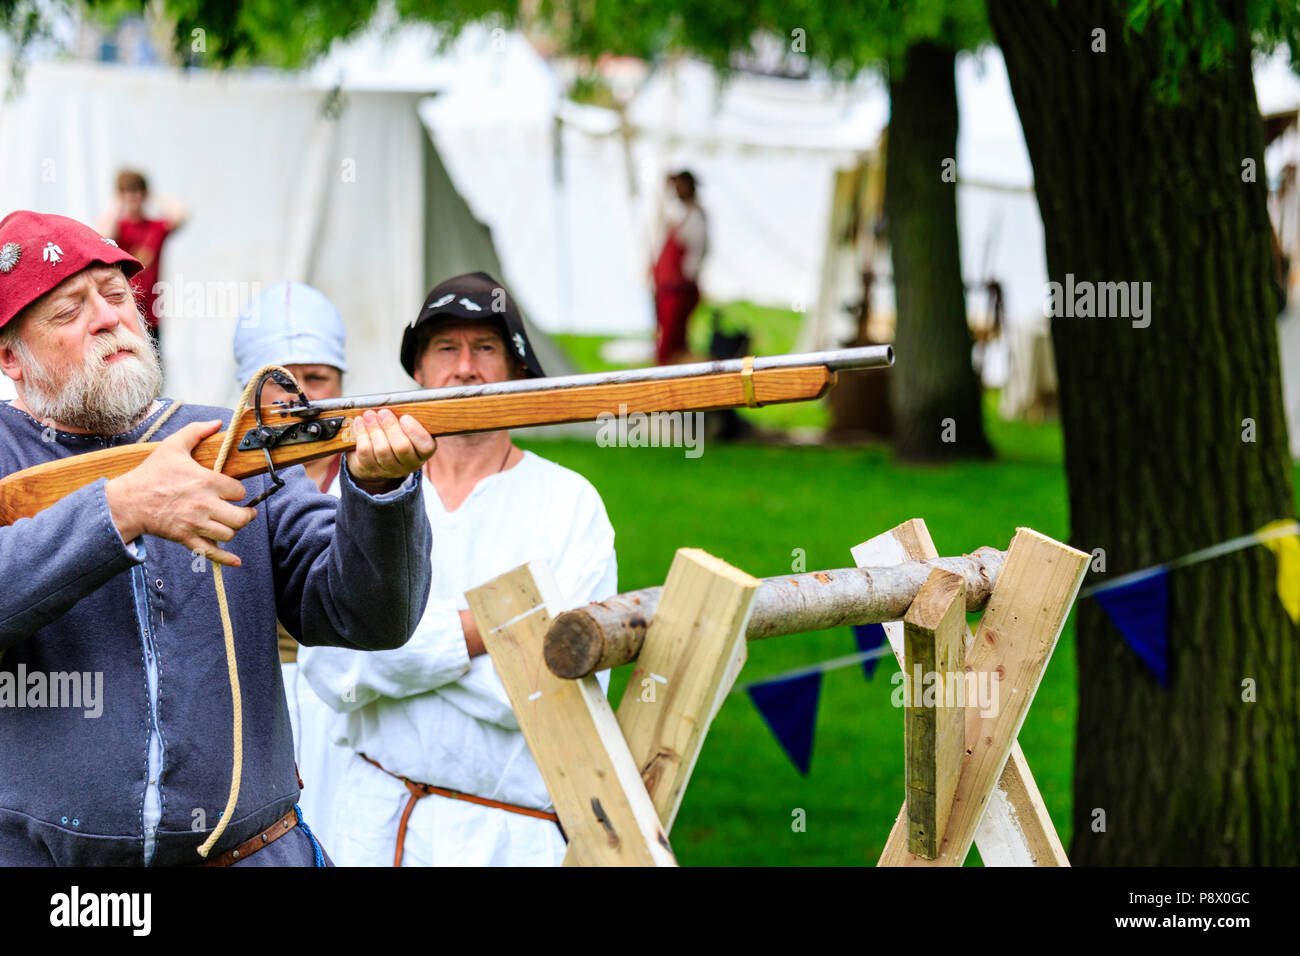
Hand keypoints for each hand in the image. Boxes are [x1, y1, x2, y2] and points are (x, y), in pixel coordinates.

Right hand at [104, 420, 256, 567]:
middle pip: (240, 516)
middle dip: (245, 514)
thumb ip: (196, 431)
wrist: (127, 501)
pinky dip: (226, 559)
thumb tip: (217, 423)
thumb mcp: (172, 446)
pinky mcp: (186, 538)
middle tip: (243, 511)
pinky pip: (211, 552)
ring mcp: (196, 523)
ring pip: (229, 533)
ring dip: (234, 529)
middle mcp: (204, 504)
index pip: (238, 491)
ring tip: (231, 524)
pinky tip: (236, 561)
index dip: (238, 491)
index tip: (232, 491)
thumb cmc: (150, 474)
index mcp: (206, 481)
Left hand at [348, 409, 436, 494]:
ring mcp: (391, 470)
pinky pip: (365, 453)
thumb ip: (404, 418)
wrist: (377, 454)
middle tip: (383, 413)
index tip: (405, 417)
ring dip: (374, 429)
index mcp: (423, 452)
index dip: (415, 432)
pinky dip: (361, 435)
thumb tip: (394, 406)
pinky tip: (359, 423)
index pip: (425, 446)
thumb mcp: (406, 426)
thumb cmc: (396, 433)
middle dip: (390, 427)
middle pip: (401, 447)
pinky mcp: (372, 470)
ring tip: (369, 415)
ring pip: (381, 450)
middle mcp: (410, 464)